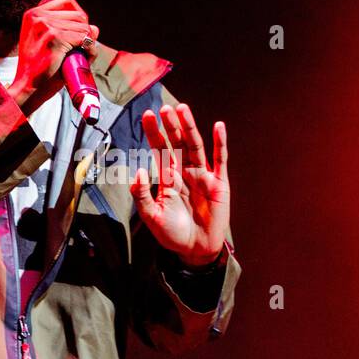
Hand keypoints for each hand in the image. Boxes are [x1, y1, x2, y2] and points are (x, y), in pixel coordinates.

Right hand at [7, 0, 97, 114]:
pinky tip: (84, 58)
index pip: (68, 2)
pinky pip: (84, 38)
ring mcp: (45, 26)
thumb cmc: (38, 69)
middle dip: (85, 32)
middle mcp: (37, 16)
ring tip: (81, 56)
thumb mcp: (47, 43)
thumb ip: (66, 31)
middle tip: (82, 49)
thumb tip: (94, 28)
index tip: (79, 33)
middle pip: (79, 15)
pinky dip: (89, 49)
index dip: (79, 17)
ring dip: (88, 42)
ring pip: (83, 27)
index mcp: (33, 14)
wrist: (27, 88)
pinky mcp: (54, 38)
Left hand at [130, 103, 229, 266]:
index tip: (146, 116)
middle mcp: (185, 172)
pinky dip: (220, 143)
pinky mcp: (219, 183)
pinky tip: (218, 126)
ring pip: (196, 146)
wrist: (196, 249)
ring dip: (190, 128)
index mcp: (168, 178)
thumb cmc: (173, 234)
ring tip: (183, 110)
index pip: (159, 150)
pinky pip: (220, 160)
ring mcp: (203, 175)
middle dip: (171, 126)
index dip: (154, 134)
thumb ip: (142, 195)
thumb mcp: (152, 217)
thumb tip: (138, 171)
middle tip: (164, 109)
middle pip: (177, 143)